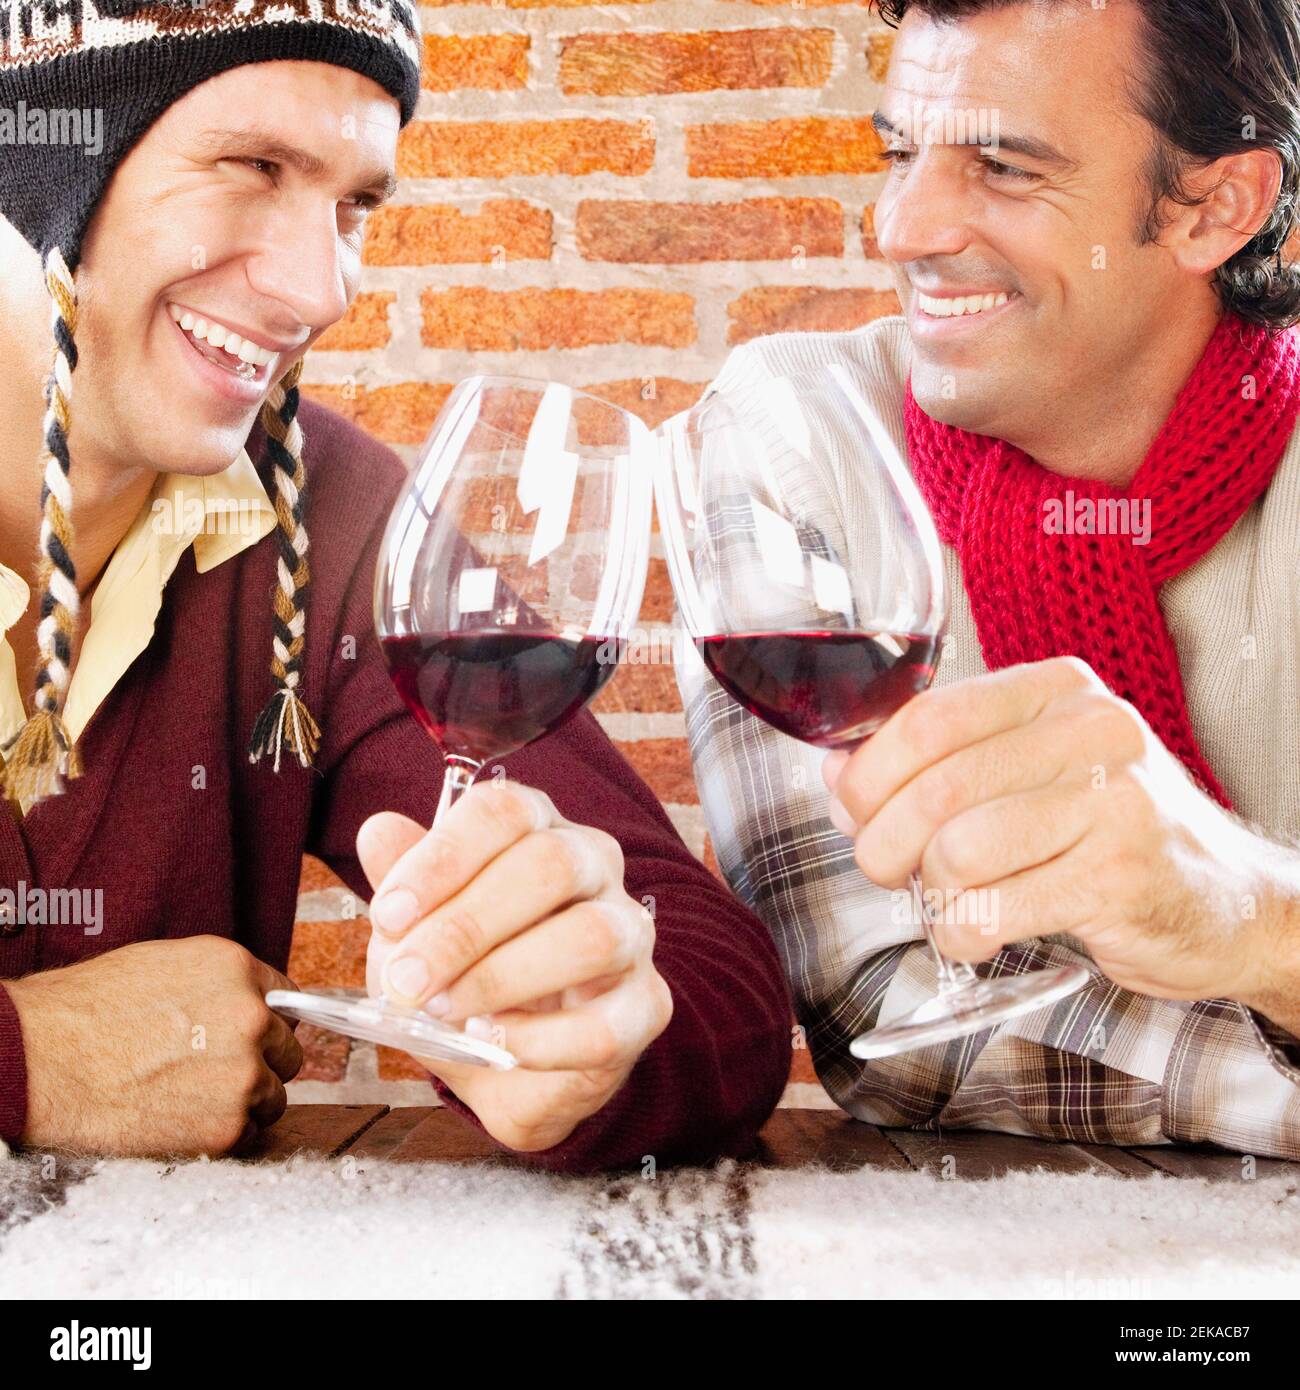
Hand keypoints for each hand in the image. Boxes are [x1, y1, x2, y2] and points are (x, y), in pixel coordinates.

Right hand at [8, 936, 301, 1155]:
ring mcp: (244, 1072)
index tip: (248, 1038)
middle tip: (213, 1073)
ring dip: (245, 1101)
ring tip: (191, 1099)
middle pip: (287, 1049)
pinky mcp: (227, 1125)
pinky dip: (223, 1134)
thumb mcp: (164, 966)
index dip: (265, 1022)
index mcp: (236, 969)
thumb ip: (219, 983)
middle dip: (259, 1061)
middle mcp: (252, 1016)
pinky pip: (249, 1134)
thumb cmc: (86, 1011)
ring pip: (274, 1095)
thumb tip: (251, 1000)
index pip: (286, 1000)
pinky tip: (182, 1122)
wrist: (39, 1062)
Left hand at [359, 780, 671, 1152]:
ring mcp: (630, 934)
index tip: (387, 915)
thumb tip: (379, 831)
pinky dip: (539, 1041)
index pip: (505, 811)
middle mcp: (594, 867)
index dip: (444, 857)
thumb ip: (402, 883)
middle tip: (405, 981)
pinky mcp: (646, 1006)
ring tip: (444, 1012)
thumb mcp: (417, 932)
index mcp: (537, 829)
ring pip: (591, 936)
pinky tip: (493, 1046)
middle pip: (550, 864)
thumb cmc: (464, 977)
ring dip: (502, 978)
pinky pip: (605, 1023)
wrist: (506, 1072)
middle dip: (465, 927)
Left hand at [824, 655, 1284, 1004]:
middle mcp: (1092, 731)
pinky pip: (990, 910)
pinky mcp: (1119, 879)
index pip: (928, 718)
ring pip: (955, 851)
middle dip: (883, 843)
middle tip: (887, 870)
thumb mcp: (1029, 773)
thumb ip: (939, 764)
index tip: (852, 810)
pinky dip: (959, 934)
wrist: (1228, 903)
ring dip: (929, 894)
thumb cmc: (1108, 834)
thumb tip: (839, 774)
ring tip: (949, 901)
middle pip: (934, 788)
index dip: (869, 773)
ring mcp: (1114, 803)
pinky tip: (976, 932)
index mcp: (1057, 689)